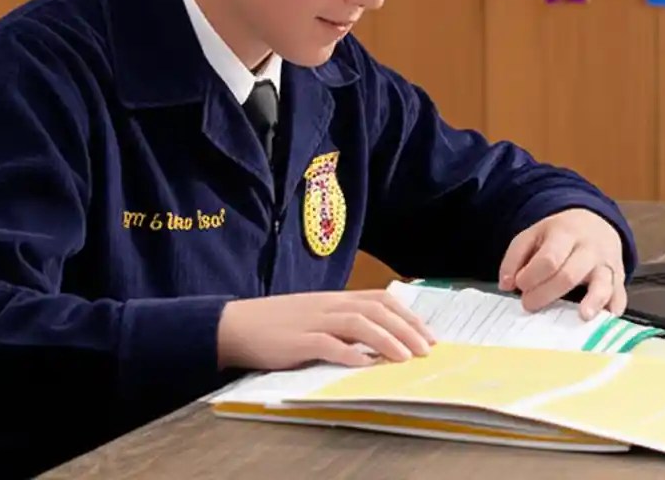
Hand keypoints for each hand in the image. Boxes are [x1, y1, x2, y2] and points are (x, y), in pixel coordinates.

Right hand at [217, 290, 436, 369]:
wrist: (236, 325)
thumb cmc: (278, 324)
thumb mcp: (317, 315)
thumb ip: (344, 324)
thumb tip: (378, 340)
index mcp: (336, 299)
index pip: (382, 299)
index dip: (408, 316)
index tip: (428, 334)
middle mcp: (329, 305)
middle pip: (377, 310)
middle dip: (406, 329)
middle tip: (427, 349)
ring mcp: (314, 321)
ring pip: (358, 323)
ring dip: (386, 340)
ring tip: (405, 357)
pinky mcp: (297, 340)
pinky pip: (327, 344)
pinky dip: (348, 353)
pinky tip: (365, 364)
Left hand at [498, 208, 626, 319]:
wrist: (596, 223)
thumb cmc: (559, 235)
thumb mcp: (533, 234)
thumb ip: (515, 257)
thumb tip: (506, 284)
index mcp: (565, 233)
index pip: (549, 258)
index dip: (532, 276)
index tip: (520, 286)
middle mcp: (589, 248)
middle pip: (570, 274)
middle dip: (547, 293)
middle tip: (530, 305)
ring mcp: (607, 264)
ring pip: (602, 282)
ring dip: (594, 300)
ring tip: (583, 315)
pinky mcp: (618, 279)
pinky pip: (620, 295)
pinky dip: (615, 308)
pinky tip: (607, 318)